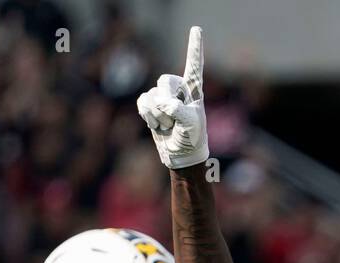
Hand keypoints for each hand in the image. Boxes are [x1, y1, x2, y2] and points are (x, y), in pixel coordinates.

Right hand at [136, 26, 208, 169]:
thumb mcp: (191, 125)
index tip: (196, 29)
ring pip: (151, 95)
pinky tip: (157, 125)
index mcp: (194, 90)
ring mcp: (164, 97)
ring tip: (169, 126)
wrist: (181, 156)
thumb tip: (162, 103)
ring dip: (158, 115)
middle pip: (165, 81)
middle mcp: (179, 90)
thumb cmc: (192, 139)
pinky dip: (148, 116)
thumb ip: (178, 110)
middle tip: (175, 119)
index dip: (194, 47)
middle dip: (167, 101)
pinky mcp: (151, 105)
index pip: (194, 65)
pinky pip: (142, 102)